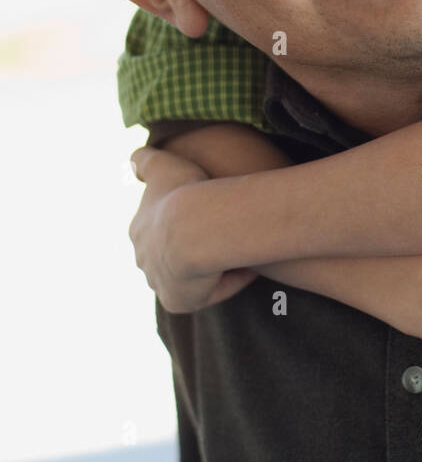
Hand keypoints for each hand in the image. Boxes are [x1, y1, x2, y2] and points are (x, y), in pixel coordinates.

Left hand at [129, 146, 256, 312]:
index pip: (163, 229)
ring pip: (192, 277)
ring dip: (214, 267)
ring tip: (244, 252)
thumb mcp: (161, 164)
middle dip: (197, 249)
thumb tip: (133, 159)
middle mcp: (144, 260)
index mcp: (140, 230)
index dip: (189, 220)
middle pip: (173, 257)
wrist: (197, 227)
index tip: (214, 209)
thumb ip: (143, 159)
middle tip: (229, 234)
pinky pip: (208, 294)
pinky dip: (229, 282)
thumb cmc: (183, 192)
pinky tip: (248, 268)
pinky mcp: (179, 302)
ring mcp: (160, 284)